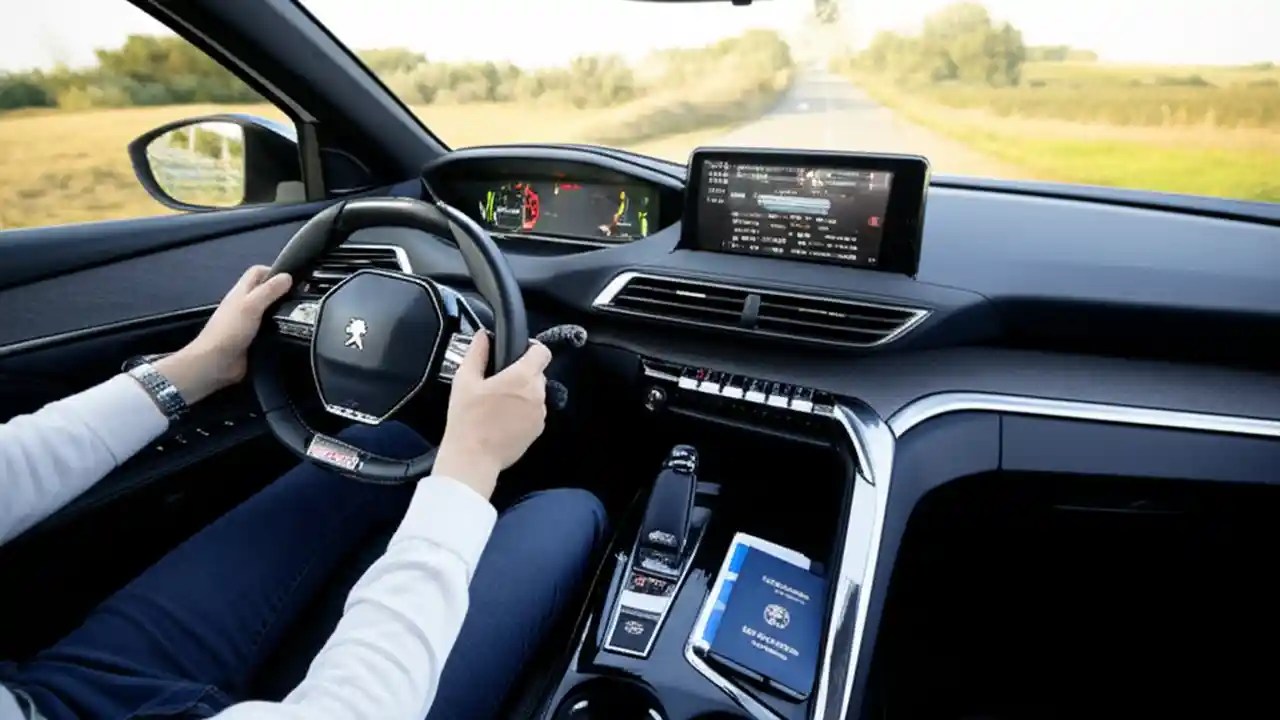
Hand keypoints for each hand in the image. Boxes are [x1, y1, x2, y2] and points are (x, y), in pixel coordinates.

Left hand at [154, 265, 292, 403]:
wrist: (216, 363)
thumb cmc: (231, 330)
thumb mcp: (251, 306)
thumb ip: (269, 290)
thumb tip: (288, 276)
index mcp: (241, 292)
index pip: (258, 272)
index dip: (274, 271)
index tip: (294, 280)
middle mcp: (245, 304)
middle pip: (266, 291)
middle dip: (284, 292)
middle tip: (304, 299)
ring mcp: (250, 323)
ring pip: (271, 310)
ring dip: (285, 311)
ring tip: (305, 315)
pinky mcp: (256, 339)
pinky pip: (272, 329)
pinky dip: (282, 329)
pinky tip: (295, 331)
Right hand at [433, 332, 551, 499]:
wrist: (473, 457)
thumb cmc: (467, 418)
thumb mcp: (465, 381)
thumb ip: (477, 353)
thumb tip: (483, 336)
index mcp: (522, 377)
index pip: (542, 352)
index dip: (531, 349)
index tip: (517, 354)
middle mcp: (537, 394)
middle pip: (537, 374)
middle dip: (522, 374)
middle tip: (499, 383)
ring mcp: (540, 414)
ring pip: (536, 394)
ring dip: (523, 395)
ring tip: (498, 404)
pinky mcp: (537, 431)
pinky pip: (534, 413)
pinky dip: (523, 413)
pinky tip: (503, 420)